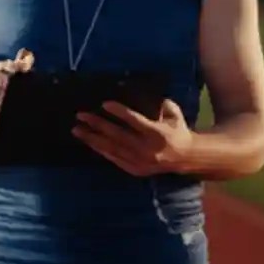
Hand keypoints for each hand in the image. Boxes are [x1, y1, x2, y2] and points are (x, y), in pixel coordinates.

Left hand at [72, 99, 195, 176]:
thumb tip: (148, 94)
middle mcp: (146, 148)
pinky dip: (101, 150)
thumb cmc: (177, 131)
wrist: (186, 158)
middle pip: (117, 135)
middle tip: (81, 115)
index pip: (134, 121)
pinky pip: (114, 159)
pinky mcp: (135, 169)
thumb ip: (163, 105)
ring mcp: (139, 161)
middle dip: (98, 124)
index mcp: (157, 133)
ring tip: (77, 130)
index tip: (104, 104)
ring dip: (92, 139)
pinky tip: (89, 142)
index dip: (119, 112)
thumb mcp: (175, 114)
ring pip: (111, 148)